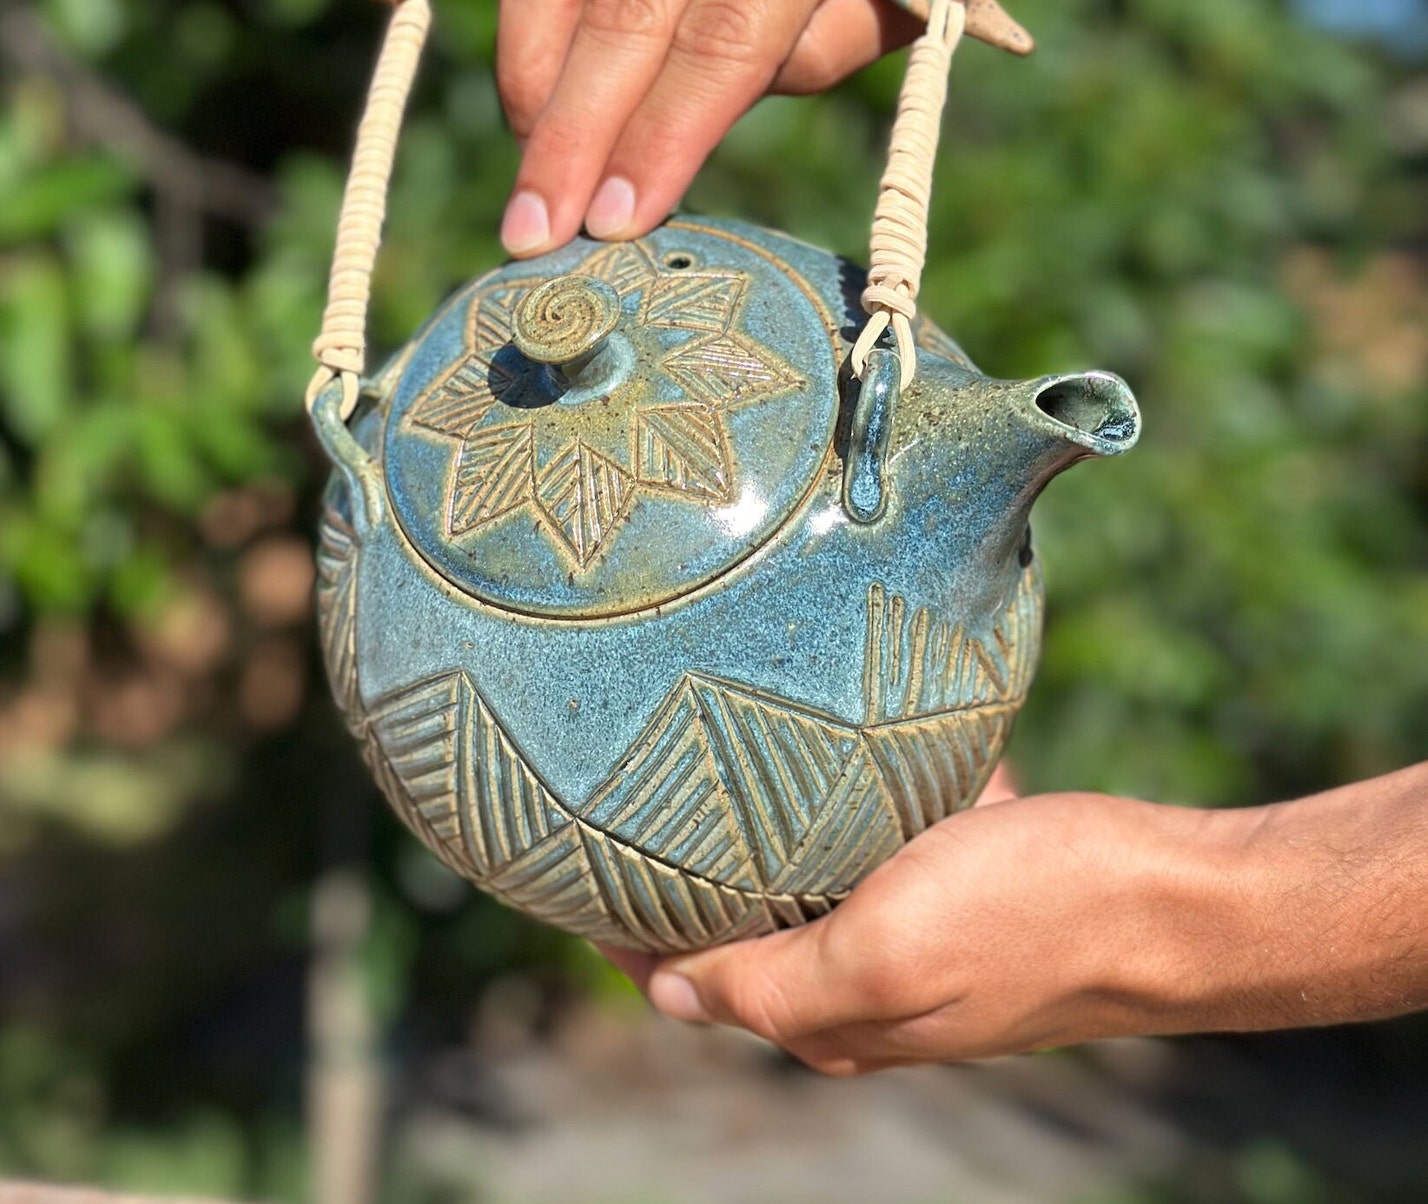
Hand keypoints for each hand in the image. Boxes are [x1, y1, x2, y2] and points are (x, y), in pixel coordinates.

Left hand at [606, 791, 1236, 1073]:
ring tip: (717, 739)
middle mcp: (868, 982)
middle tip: (632, 780)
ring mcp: (916, 930)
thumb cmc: (1031, 917)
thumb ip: (773, 982)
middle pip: (745, 924)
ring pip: (811, 872)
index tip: (571, 856)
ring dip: (769, 821)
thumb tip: (665, 992)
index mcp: (836, 1014)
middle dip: (688, 864)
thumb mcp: (887, 952)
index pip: (692, 976)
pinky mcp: (958, 880)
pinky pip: (884, 830)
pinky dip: (862, 792)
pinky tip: (847, 732)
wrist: (1176, 898)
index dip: (627, 925)